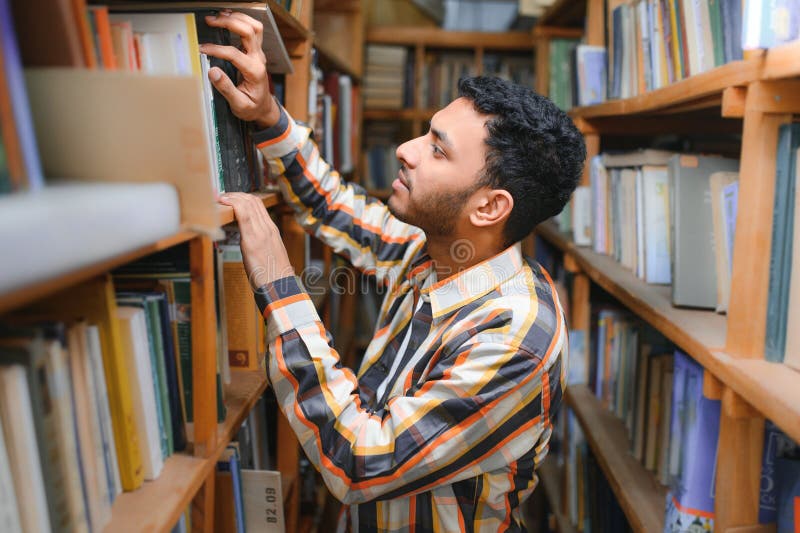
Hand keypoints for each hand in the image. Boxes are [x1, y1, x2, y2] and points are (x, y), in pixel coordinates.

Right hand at [199, 10, 280, 128]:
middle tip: (210, 21)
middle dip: (228, 23)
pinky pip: (253, 30)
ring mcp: (258, 54)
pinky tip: (228, 19)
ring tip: (220, 16)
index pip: (234, 54)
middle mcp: (258, 59)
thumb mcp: (239, 105)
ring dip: (238, 18)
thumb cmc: (252, 108)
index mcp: (254, 72)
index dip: (216, 50)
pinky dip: (242, 21)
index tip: (201, 50)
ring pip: (254, 27)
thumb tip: (213, 71)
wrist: (263, 109)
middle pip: (248, 31)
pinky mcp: (255, 52)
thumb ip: (226, 88)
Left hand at [218, 193, 293, 288]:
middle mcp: (268, 228)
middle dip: (236, 194)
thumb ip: (260, 243)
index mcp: (272, 231)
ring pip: (248, 204)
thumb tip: (248, 241)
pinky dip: (233, 204)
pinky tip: (224, 202)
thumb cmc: (273, 275)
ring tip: (220, 197)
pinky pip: (244, 215)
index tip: (233, 197)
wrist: (280, 287)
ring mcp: (261, 233)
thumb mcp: (269, 254)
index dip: (244, 197)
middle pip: (253, 201)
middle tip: (224, 195)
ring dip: (232, 197)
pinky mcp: (252, 240)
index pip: (259, 205)